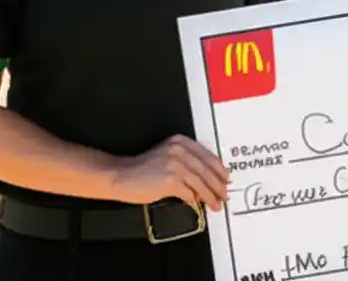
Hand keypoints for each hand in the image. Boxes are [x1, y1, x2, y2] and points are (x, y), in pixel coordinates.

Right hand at [112, 134, 229, 210]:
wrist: (121, 175)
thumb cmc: (142, 169)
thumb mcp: (167, 157)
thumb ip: (186, 162)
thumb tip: (206, 180)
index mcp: (181, 142)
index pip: (207, 156)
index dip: (219, 170)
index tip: (226, 179)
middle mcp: (180, 150)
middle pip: (207, 169)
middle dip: (218, 185)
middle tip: (225, 195)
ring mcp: (175, 164)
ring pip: (201, 182)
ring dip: (211, 196)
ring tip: (216, 205)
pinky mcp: (170, 180)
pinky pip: (189, 193)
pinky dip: (195, 201)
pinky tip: (198, 206)